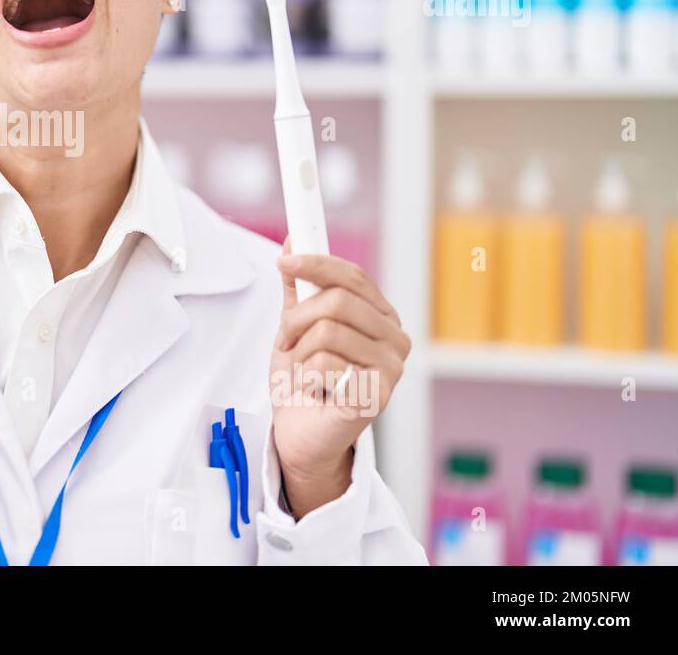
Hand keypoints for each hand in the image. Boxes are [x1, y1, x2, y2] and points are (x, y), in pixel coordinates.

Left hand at [268, 238, 410, 517]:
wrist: (300, 436)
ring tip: (301, 371)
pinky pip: (327, 364)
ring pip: (328, 331)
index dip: (317, 263)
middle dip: (297, 316)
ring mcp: (391, 368)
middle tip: (284, 337)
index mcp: (379, 317)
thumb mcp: (295, 328)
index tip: (283, 261)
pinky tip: (314, 391)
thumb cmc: (303, 381)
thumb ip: (297, 289)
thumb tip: (293, 241)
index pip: (353, 277)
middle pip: (339, 300)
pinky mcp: (379, 395)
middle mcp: (394, 339)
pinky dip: (306, 376)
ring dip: (299, 351)